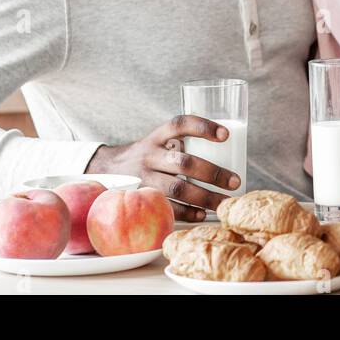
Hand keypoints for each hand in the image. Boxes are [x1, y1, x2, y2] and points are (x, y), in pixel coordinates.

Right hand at [85, 116, 241, 221]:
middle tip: (235, 181)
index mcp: (157, 136)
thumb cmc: (146, 156)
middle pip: (184, 162)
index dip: (203, 127)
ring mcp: (143, 177)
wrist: (105, 170)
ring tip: (224, 202)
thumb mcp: (158, 141)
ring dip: (204, 197)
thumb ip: (182, 143)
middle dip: (213, 173)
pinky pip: (165, 206)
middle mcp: (150, 155)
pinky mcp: (140, 197)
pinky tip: (202, 215)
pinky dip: (186, 212)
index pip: (180, 124)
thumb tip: (228, 149)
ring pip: (177, 187)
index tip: (226, 134)